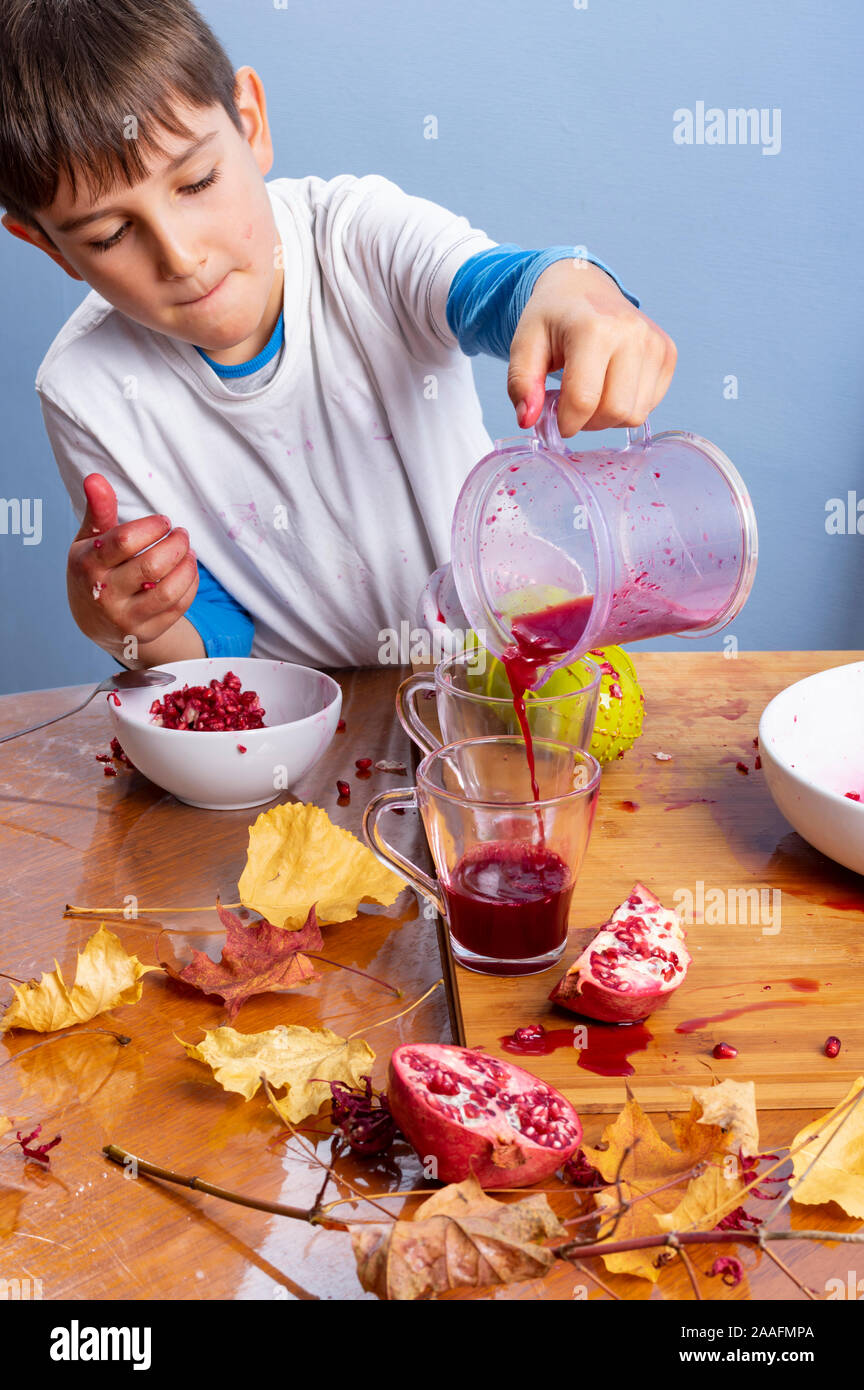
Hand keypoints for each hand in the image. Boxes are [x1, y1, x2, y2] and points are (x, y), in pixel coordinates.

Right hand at [67, 474, 199, 660]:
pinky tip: (188, 570)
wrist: (94, 621)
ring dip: (187, 566)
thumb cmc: (96, 569)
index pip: (125, 541)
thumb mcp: (90, 540)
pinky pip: (178, 607)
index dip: (152, 527)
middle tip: (181, 533)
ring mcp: (126, 617)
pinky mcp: (146, 631)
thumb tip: (96, 477)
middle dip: (175, 544)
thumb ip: (98, 510)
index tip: (163, 522)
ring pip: (169, 591)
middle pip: (152, 566)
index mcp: (88, 565)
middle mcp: (104, 594)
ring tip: (188, 551)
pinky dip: (190, 585)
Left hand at [507, 259, 676, 437]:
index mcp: (593, 328)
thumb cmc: (552, 318)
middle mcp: (632, 333)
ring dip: (608, 418)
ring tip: (591, 393)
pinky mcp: (668, 353)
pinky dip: (627, 406)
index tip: (555, 419)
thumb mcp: (524, 345)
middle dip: (588, 423)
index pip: (583, 400)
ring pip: (635, 414)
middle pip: (615, 411)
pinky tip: (611, 386)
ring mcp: (655, 342)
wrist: (584, 287)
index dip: (565, 422)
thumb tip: (528, 420)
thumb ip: (521, 384)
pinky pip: (649, 405)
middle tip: (572, 407)